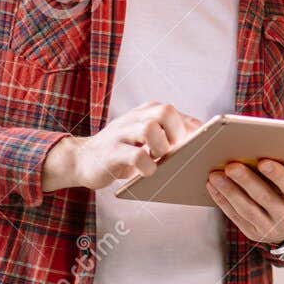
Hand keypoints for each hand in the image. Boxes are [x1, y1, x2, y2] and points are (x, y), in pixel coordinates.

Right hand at [42, 101, 200, 190]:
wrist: (81, 160)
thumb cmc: (122, 152)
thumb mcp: (144, 139)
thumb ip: (167, 136)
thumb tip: (201, 142)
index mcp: (146, 113)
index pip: (177, 113)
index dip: (193, 130)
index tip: (201, 146)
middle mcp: (134, 118)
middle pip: (165, 111)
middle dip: (177, 132)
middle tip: (175, 151)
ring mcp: (121, 133)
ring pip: (150, 127)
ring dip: (161, 146)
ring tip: (159, 159)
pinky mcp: (111, 152)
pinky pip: (135, 155)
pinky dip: (147, 165)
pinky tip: (148, 172)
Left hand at [206, 158, 283, 243]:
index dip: (277, 175)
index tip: (263, 162)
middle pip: (264, 198)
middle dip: (246, 181)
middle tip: (231, 166)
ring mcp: (269, 228)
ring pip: (247, 208)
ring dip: (229, 191)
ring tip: (215, 175)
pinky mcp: (253, 233)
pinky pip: (235, 216)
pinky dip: (222, 201)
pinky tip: (213, 186)